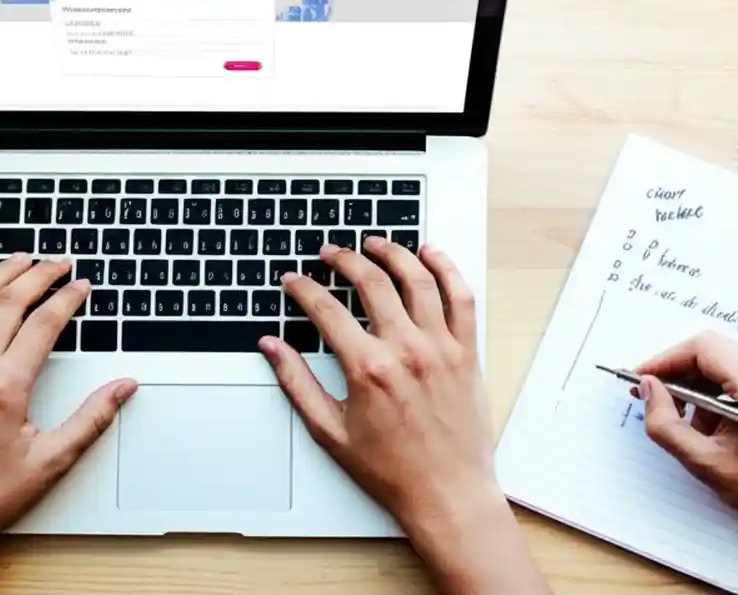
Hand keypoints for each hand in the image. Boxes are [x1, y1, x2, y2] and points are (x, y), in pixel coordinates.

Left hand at [0, 255, 136, 594]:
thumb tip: (123, 388)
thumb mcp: (52, 460)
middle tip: (57, 262)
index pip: (42, 324)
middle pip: (6, 302)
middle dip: (36, 275)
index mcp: (3, 387)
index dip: (66, 299)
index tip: (81, 286)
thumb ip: (92, 418)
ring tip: (18, 260)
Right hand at [259, 238, 547, 594]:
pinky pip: (461, 298)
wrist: (447, 494)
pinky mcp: (466, 353)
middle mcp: (406, 351)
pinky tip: (431, 256)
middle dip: (344, 260)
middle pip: (372, 283)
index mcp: (368, 369)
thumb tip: (271, 347)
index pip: (327, 310)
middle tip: (330, 253)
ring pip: (418, 279)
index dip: (304, 289)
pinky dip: (447, 270)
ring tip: (375, 243)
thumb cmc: (392, 470)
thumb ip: (296, 382)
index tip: (293, 281)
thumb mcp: (329, 430)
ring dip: (394, 253)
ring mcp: (441, 348)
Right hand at [634, 332, 737, 534]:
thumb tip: (646, 387)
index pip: (702, 349)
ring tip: (684, 420)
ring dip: (695, 383)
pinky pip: (737, 375)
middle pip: (711, 350)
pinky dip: (713, 392)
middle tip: (652, 396)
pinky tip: (708, 423)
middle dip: (676, 370)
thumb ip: (666, 422)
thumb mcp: (705, 461)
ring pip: (722, 361)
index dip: (664, 360)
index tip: (639, 381)